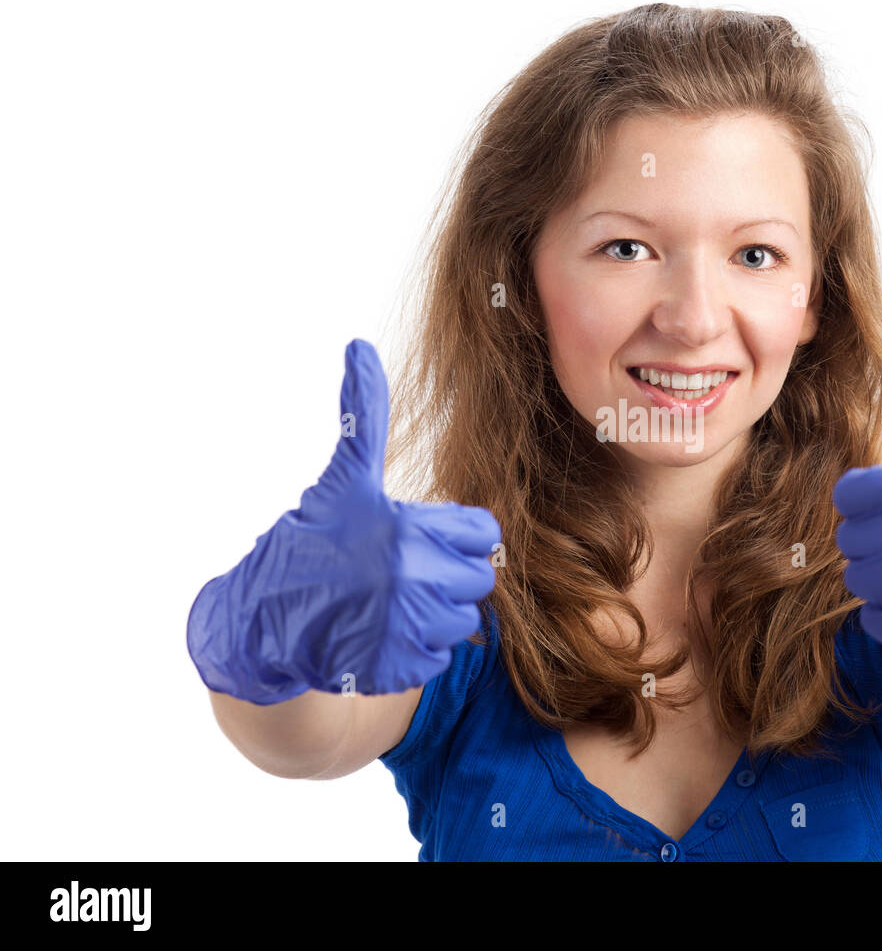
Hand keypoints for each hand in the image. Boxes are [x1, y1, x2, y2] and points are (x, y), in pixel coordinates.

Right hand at [187, 340, 500, 703]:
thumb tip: (359, 347)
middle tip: (408, 570)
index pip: (484, 533)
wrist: (265, 622)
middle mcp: (413, 582)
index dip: (458, 533)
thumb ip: (363, 418)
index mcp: (407, 531)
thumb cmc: (309, 543)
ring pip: (465, 620)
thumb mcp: (341, 480)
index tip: (426, 536)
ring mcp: (406, 629)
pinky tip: (383, 632)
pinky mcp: (399, 668)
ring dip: (437, 612)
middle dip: (450, 572)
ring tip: (393, 601)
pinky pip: (440, 657)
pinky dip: (417, 648)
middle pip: (480, 578)